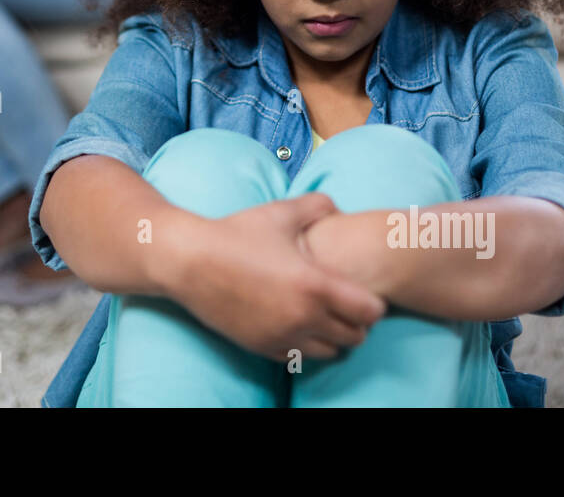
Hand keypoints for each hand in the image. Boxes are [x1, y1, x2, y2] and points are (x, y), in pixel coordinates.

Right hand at [166, 194, 387, 361]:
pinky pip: (300, 357)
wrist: (190, 261)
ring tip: (322, 315)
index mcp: (315, 285)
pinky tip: (296, 322)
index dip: (373, 302)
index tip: (361, 290)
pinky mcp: (263, 347)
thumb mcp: (280, 212)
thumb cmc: (236, 233)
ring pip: (330, 353)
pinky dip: (306, 344)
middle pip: (355, 337)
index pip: (370, 311)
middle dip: (357, 323)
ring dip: (333, 337)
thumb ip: (317, 206)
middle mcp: (303, 317)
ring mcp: (283, 336)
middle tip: (345, 305)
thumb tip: (337, 207)